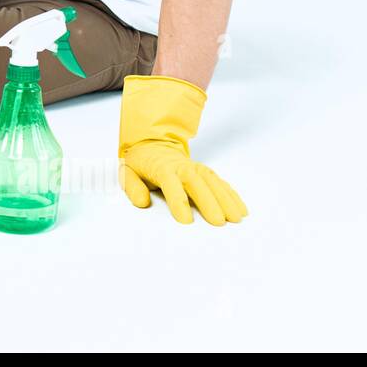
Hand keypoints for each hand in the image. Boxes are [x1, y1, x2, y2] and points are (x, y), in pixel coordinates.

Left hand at [117, 75, 247, 225]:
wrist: (151, 143)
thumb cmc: (139, 163)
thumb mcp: (126, 172)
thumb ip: (132, 187)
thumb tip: (142, 201)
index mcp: (161, 168)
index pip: (171, 184)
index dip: (178, 201)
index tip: (186, 221)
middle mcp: (181, 166)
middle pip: (197, 183)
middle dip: (209, 202)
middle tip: (219, 222)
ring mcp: (195, 167)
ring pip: (212, 182)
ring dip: (226, 199)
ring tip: (236, 218)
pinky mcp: (203, 171)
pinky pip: (219, 181)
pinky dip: (230, 194)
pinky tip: (240, 208)